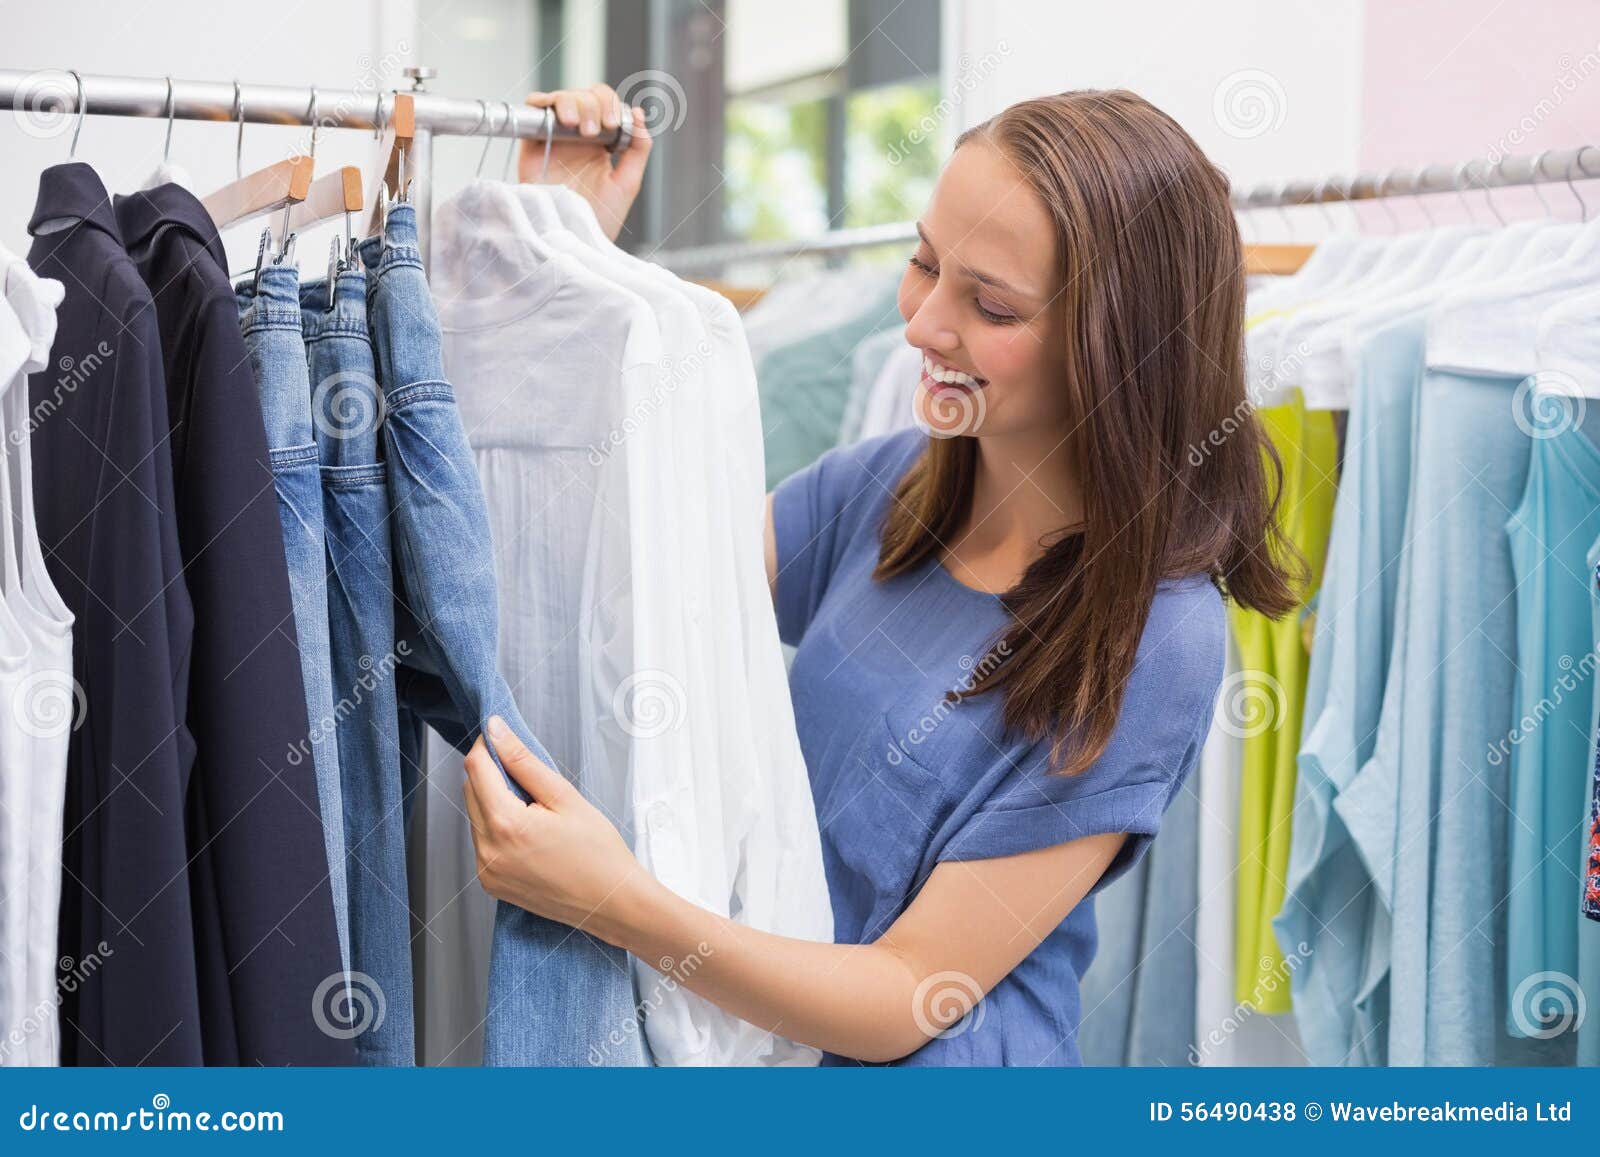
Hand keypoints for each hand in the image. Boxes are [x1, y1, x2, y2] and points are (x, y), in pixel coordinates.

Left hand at [463, 715, 646, 939]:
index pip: (476, 768)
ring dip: (494, 802)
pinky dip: (497, 828)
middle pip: (470, 791)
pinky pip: (482, 842)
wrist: (612, 903)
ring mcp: (486, 871)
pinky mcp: (490, 883)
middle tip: (529, 776)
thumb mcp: (564, 797)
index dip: (488, 746)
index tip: (503, 738)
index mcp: (506, 824)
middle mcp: (487, 850)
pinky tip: (529, 832)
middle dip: (492, 774)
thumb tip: (496, 731)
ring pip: (475, 816)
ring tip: (535, 810)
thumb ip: (524, 761)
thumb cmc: (598, 852)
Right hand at [517, 84, 652, 242]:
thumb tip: (638, 113)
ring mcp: (555, 137)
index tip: (616, 126)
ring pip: (562, 97)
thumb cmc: (598, 220)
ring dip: (575, 102)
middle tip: (596, 131)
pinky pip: (534, 107)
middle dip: (595, 105)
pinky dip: (546, 103)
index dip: (612, 105)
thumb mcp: (627, 183)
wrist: (572, 239)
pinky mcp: (533, 142)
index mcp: (600, 144)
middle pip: (585, 96)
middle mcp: (577, 137)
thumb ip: (638, 149)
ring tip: (580, 128)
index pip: (605, 105)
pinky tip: (562, 120)